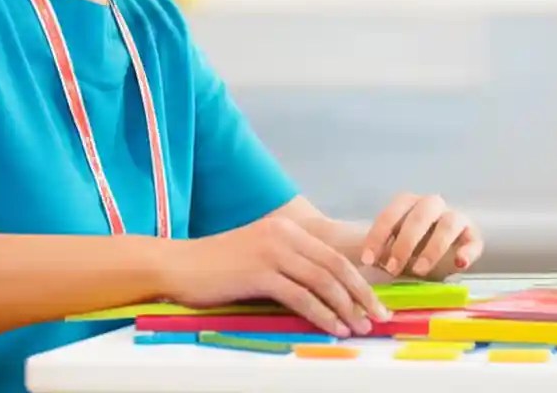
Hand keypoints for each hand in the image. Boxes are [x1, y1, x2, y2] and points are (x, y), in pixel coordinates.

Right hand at [163, 216, 390, 336]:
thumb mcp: (260, 256)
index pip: (334, 256)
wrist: (177, 265)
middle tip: (378, 317)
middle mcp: (284, 235)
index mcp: (288, 229)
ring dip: (346, 308)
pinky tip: (334, 327)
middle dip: (361, 295)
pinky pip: (300, 296)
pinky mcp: (259, 273)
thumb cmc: (218, 268)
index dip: (359, 281)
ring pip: (322, 282)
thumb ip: (289, 265)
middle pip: (335, 267)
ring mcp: (271, 252)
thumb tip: (324, 290)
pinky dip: (321, 314)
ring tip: (360, 328)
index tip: (374, 302)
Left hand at [359, 193, 483, 278]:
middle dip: (404, 243)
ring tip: (420, 271)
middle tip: (392, 268)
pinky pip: (473, 240)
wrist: (437, 253)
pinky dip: (468, 251)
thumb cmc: (407, 249)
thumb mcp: (389, 248)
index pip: (392, 213)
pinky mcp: (472, 236)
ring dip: (433, 247)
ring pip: (448, 223)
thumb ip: (379, 252)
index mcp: (408, 204)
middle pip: (420, 215)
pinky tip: (460, 264)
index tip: (367, 260)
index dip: (377, 235)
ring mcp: (455, 218)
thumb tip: (361, 266)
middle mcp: (432, 205)